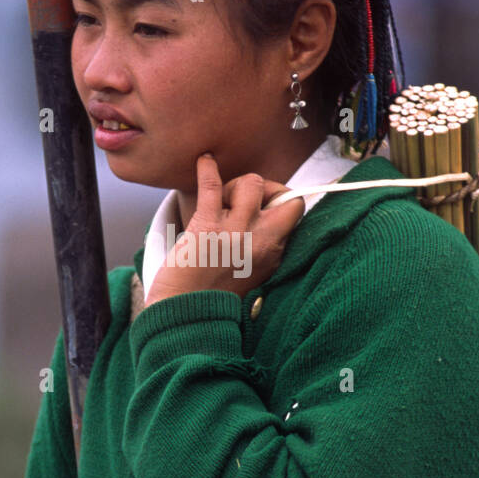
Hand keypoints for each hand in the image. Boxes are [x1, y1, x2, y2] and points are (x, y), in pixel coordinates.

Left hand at [144, 153, 304, 305]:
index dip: (282, 202)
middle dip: (271, 189)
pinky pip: (213, 186)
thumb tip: (263, 216)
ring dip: (236, 185)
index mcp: (274, 256)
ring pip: (252, 184)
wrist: (181, 316)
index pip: (296, 214)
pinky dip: (207, 169)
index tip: (266, 204)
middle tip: (248, 200)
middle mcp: (262, 243)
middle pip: (287, 198)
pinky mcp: (207, 226)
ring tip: (221, 199)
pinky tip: (203, 161)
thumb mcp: (252, 274)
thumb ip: (262, 248)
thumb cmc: (211, 296)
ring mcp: (235, 233)